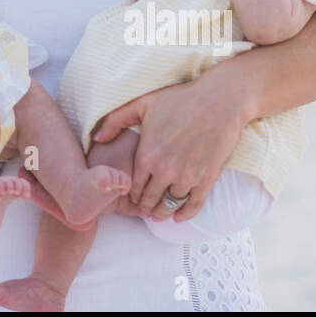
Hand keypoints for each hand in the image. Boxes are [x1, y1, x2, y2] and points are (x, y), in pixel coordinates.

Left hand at [90, 69, 246, 221]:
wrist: (218, 102)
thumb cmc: (179, 100)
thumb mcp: (142, 104)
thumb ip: (115, 121)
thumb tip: (97, 138)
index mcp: (147, 155)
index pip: (134, 186)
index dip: (132, 194)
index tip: (132, 197)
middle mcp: (165, 171)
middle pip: (151, 200)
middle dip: (146, 207)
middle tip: (144, 210)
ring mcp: (187, 177)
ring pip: (170, 204)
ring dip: (163, 211)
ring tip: (159, 214)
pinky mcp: (206, 179)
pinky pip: (193, 205)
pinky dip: (185, 214)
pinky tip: (178, 216)